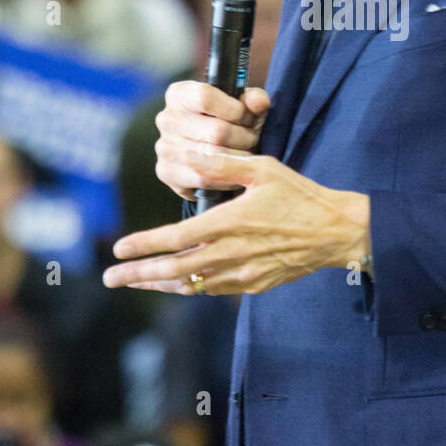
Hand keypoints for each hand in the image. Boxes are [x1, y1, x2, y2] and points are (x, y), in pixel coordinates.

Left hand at [103, 149, 369, 295]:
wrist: (335, 232)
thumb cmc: (299, 195)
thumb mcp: (263, 169)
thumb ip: (222, 165)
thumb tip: (188, 156)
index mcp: (229, 223)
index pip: (174, 239)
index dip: (143, 245)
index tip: (118, 249)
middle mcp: (231, 254)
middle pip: (174, 270)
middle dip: (137, 275)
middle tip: (110, 278)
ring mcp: (242, 275)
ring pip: (191, 285)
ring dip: (159, 285)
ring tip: (135, 283)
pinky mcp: (254, 286)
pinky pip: (214, 290)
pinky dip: (190, 287)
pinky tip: (178, 283)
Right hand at [155, 80, 270, 199]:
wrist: (209, 152)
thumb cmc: (228, 123)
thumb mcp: (245, 107)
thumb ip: (255, 100)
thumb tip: (258, 101)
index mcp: (180, 94)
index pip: (206, 97)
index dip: (235, 109)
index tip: (249, 118)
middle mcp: (167, 119)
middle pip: (216, 132)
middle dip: (244, 138)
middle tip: (252, 141)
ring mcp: (164, 146)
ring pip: (212, 158)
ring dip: (238, 160)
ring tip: (245, 155)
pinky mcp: (166, 172)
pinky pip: (204, 179)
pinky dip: (225, 179)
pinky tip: (234, 172)